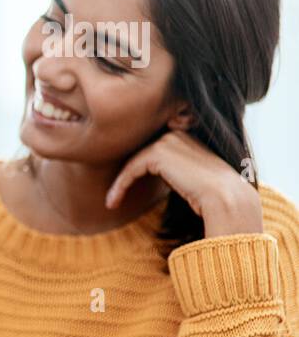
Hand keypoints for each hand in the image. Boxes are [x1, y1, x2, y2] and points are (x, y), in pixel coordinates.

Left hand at [106, 130, 262, 236]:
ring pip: (133, 162)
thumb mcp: (190, 176)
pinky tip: (112, 203)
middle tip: (114, 195)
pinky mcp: (158, 153)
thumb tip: (152, 173)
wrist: (226, 197)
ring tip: (111, 203)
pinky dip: (119, 186)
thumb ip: (173, 169)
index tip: (124, 189)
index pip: (152, 150)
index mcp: (185, 135)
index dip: (136, 169)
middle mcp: (175, 133)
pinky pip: (130, 170)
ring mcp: (167, 140)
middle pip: (139, 154)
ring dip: (119, 184)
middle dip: (124, 175)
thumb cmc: (212, 192)